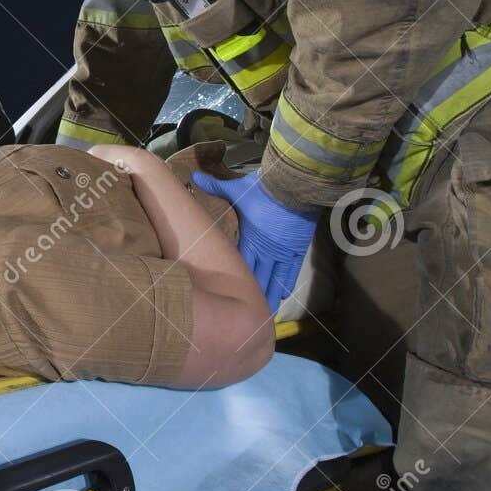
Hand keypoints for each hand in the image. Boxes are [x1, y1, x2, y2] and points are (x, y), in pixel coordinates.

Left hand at [191, 170, 318, 310]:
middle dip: (252, 297)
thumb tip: (194, 175)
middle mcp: (266, 250)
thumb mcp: (237, 189)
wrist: (292, 186)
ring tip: (265, 314)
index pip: (240, 266)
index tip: (229, 298)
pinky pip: (291, 271)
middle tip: (246, 315)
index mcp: (249, 239)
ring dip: (269, 295)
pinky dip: (286, 283)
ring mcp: (283, 251)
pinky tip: (283, 295)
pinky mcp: (297, 248)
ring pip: (274, 279)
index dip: (235, 283)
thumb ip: (215, 186)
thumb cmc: (263, 189)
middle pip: (257, 279)